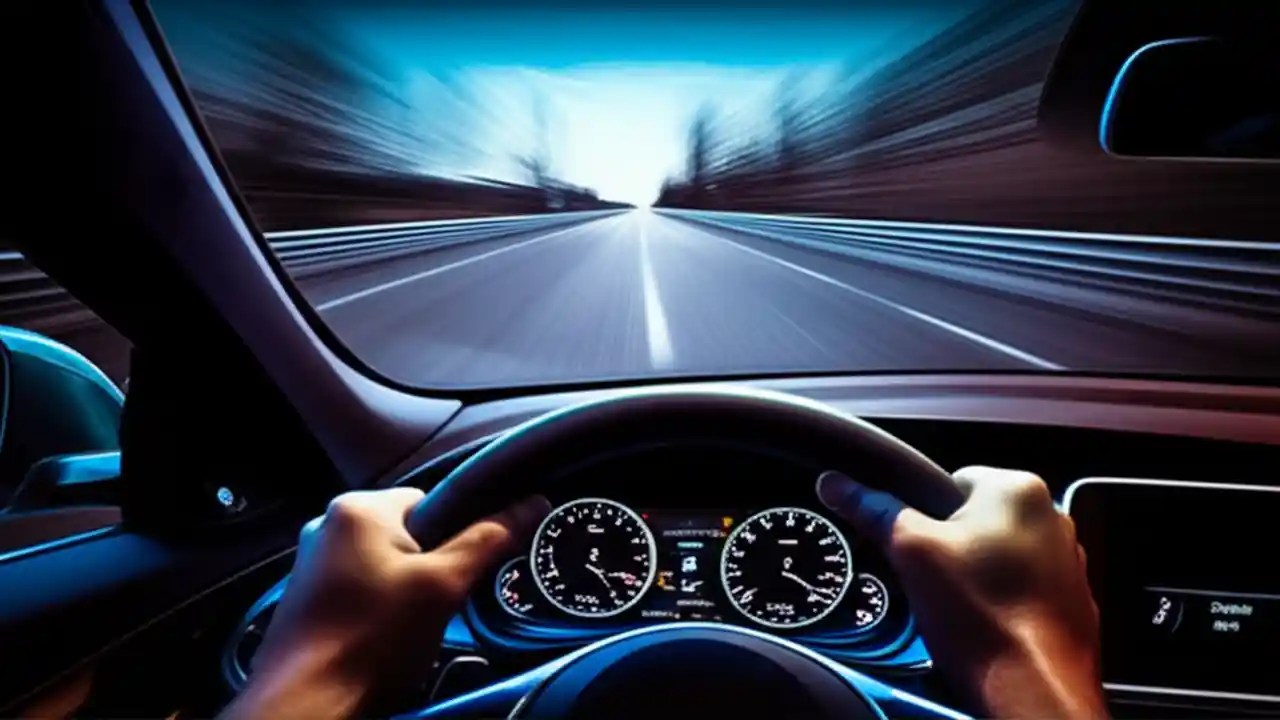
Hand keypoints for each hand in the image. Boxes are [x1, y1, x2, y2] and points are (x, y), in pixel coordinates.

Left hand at [222, 488, 549, 719]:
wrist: (306, 704)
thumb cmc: (370, 640)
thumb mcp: (442, 586)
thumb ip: (487, 541)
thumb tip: (529, 504)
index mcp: (358, 507)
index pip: (432, 501)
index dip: (457, 536)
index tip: (461, 571)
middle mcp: (327, 525)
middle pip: (409, 535)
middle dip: (429, 569)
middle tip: (436, 603)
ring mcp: (312, 563)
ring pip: (386, 565)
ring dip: (405, 592)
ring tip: (407, 626)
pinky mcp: (308, 598)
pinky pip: (362, 588)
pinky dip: (379, 609)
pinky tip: (382, 637)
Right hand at [817, 467, 1104, 718]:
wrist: (1034, 691)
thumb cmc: (981, 617)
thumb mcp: (912, 553)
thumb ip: (874, 511)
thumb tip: (837, 483)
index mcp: (1018, 489)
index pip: (951, 481)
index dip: (922, 516)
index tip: (916, 548)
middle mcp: (1053, 517)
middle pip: (976, 519)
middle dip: (951, 548)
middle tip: (933, 582)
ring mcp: (1068, 561)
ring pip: (999, 555)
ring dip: (976, 575)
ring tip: (960, 609)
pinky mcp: (1072, 600)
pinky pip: (1023, 588)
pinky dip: (1001, 601)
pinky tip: (986, 625)